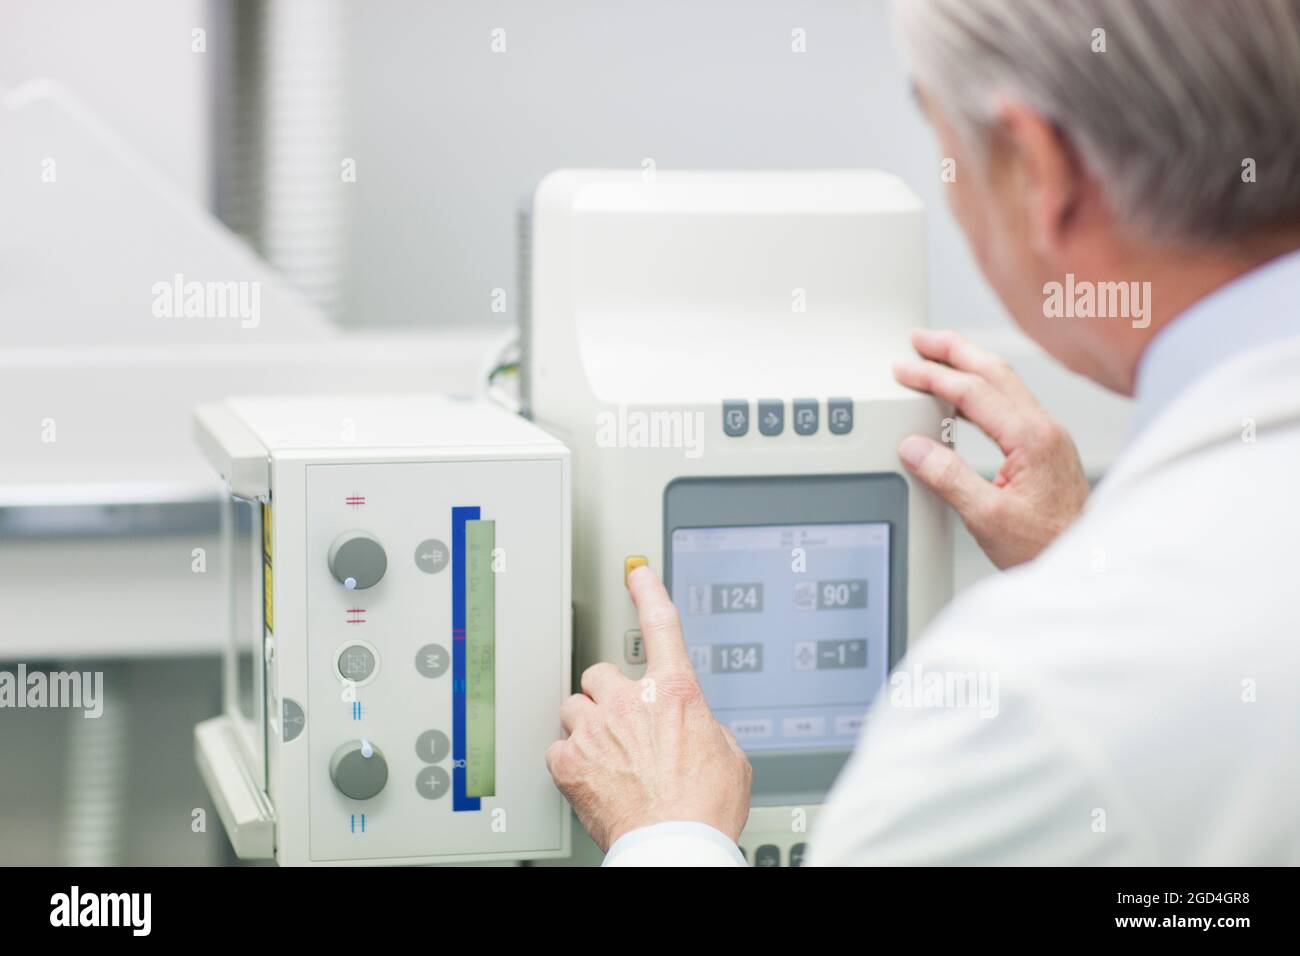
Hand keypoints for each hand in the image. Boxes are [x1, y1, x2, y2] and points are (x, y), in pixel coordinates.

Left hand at [545, 566, 751, 852]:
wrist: (675, 845)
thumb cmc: (705, 808)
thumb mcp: (728, 755)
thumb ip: (703, 726)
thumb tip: (694, 729)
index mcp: (675, 692)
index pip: (660, 624)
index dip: (648, 592)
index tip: (637, 573)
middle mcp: (631, 702)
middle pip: (601, 673)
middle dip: (608, 694)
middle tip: (623, 725)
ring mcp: (596, 730)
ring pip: (574, 707)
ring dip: (586, 725)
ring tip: (607, 755)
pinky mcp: (570, 762)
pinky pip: (558, 747)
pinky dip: (569, 761)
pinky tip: (590, 777)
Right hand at [893, 329, 1088, 569]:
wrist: (1086, 560)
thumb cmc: (1047, 546)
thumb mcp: (988, 518)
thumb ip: (949, 479)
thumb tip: (915, 449)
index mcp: (1031, 439)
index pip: (973, 392)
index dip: (933, 377)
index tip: (904, 371)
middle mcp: (1045, 429)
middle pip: (995, 370)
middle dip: (954, 349)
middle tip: (920, 339)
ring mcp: (1048, 436)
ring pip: (1005, 382)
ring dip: (969, 364)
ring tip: (938, 357)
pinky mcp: (1047, 448)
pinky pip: (1010, 402)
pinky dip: (982, 388)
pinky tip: (964, 398)